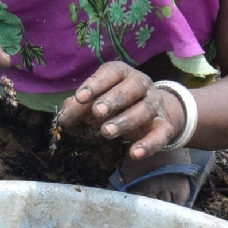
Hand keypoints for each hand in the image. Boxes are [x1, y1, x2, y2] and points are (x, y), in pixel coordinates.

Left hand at [54, 62, 185, 158]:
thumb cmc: (115, 104)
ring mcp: (155, 104)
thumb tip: (62, 118)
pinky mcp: (164, 125)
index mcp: (122, 74)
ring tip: (106, 132)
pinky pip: (160, 134)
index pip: (111, 73)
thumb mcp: (94, 101)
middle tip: (97, 112)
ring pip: (144, 110)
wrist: (153, 113)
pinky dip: (149, 145)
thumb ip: (77, 107)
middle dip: (113, 99)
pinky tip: (134, 154)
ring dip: (126, 121)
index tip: (80, 97)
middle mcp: (141, 84)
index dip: (96, 84)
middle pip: (132, 88)